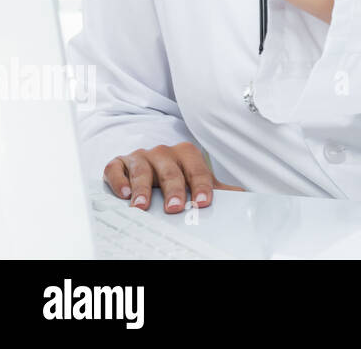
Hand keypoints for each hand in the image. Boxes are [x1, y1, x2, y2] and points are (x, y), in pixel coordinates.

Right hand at [103, 142, 243, 211]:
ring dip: (142, 188)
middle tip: (176, 208)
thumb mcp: (196, 181)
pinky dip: (119, 180)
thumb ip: (217, 189)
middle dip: (174, 189)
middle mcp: (164, 152)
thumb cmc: (176, 176)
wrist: (147, 165)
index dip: (201, 186)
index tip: (203, 203)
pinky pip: (116, 168)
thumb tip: (244, 197)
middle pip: (170, 170)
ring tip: (142, 206)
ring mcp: (141, 157)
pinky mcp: (119, 163)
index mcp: (186, 154)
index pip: (197, 169)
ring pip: (143, 168)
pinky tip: (124, 193)